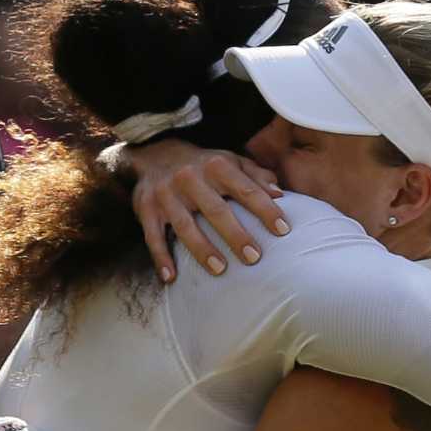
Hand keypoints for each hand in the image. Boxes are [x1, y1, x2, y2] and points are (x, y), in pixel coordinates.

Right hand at [123, 140, 286, 280]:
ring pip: (185, 225)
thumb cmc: (203, 165)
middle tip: (254, 258)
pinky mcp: (147, 208)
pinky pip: (152, 236)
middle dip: (235, 235)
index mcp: (216, 166)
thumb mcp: (230, 161)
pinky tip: (170, 277)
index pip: (245, 189)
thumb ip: (256, 176)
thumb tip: (280, 194)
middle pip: (216, 210)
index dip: (265, 210)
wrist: (155, 153)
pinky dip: (160, 257)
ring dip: (202, 249)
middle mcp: (190, 178)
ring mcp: (166, 194)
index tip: (283, 230)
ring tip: (219, 269)